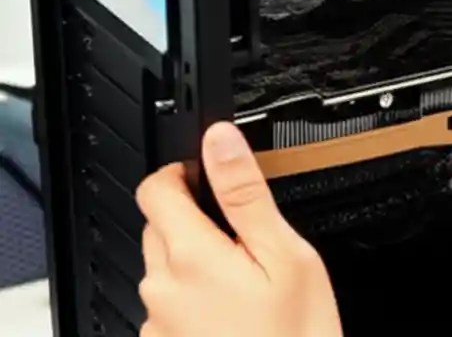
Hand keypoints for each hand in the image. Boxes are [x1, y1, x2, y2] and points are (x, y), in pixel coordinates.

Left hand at [136, 122, 342, 336]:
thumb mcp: (287, 256)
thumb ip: (247, 195)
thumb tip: (221, 142)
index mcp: (191, 255)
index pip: (156, 188)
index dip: (183, 172)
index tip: (211, 177)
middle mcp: (162, 288)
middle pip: (160, 228)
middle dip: (196, 222)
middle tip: (249, 241)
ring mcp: (159, 324)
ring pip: (166, 270)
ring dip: (197, 265)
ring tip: (250, 286)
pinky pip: (172, 309)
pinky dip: (197, 303)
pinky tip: (237, 318)